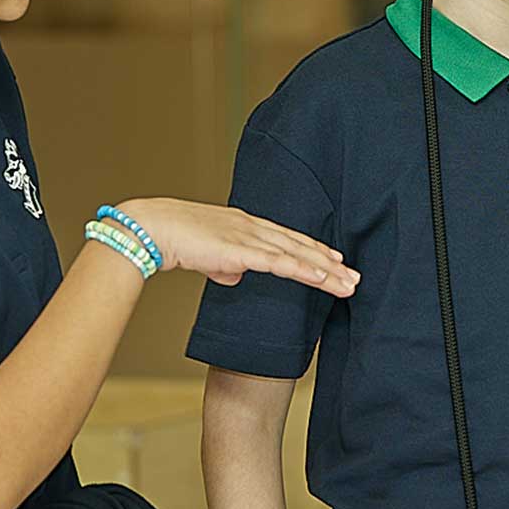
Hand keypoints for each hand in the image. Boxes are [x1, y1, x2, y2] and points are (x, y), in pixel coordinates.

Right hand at [110, 199, 357, 297]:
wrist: (154, 228)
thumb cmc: (174, 239)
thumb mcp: (207, 254)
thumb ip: (225, 264)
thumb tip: (236, 276)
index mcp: (246, 224)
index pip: (288, 238)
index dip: (314, 249)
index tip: (335, 260)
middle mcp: (253, 226)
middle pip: (301, 245)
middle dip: (331, 263)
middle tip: (354, 276)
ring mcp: (250, 237)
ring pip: (298, 255)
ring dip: (327, 271)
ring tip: (348, 284)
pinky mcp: (242, 250)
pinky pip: (281, 263)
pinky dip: (305, 270)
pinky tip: (323, 278)